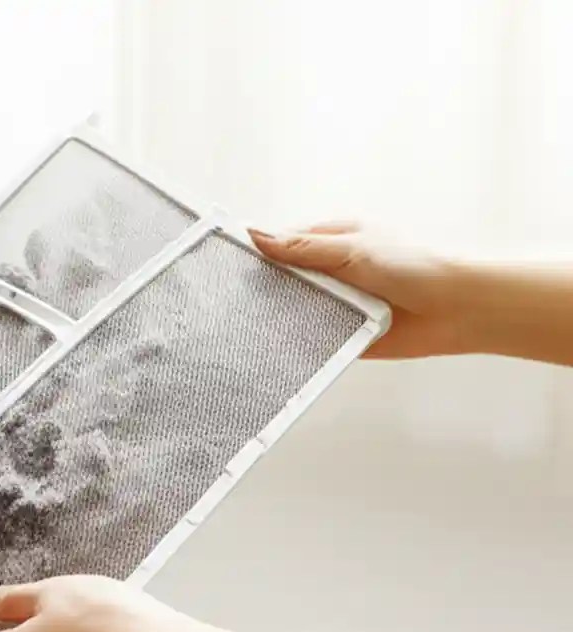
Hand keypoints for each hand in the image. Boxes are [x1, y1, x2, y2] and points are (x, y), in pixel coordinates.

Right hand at [249, 222, 464, 358]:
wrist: (457, 310)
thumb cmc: (414, 267)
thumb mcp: (351, 249)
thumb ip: (301, 248)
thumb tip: (255, 235)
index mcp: (331, 241)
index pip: (281, 243)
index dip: (256, 252)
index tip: (225, 262)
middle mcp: (330, 271)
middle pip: (283, 279)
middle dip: (262, 288)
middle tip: (228, 299)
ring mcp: (336, 303)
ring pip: (294, 309)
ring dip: (279, 316)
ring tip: (242, 325)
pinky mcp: (342, 334)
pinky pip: (311, 338)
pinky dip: (298, 341)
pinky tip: (274, 346)